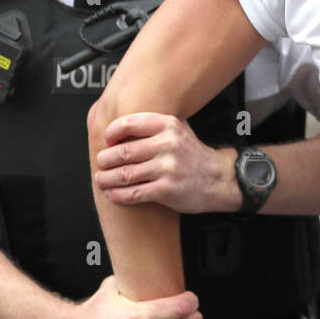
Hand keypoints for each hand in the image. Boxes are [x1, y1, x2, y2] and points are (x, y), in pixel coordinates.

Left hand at [95, 112, 239, 213]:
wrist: (218, 179)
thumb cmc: (193, 154)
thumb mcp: (179, 130)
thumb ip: (154, 125)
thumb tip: (121, 123)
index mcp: (169, 125)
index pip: (130, 124)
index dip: (112, 133)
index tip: (107, 141)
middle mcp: (168, 145)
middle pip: (123, 151)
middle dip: (105, 160)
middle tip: (101, 163)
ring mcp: (168, 168)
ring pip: (125, 174)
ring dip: (106, 179)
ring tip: (101, 179)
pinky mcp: (167, 190)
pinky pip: (134, 193)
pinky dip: (118, 195)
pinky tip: (112, 194)